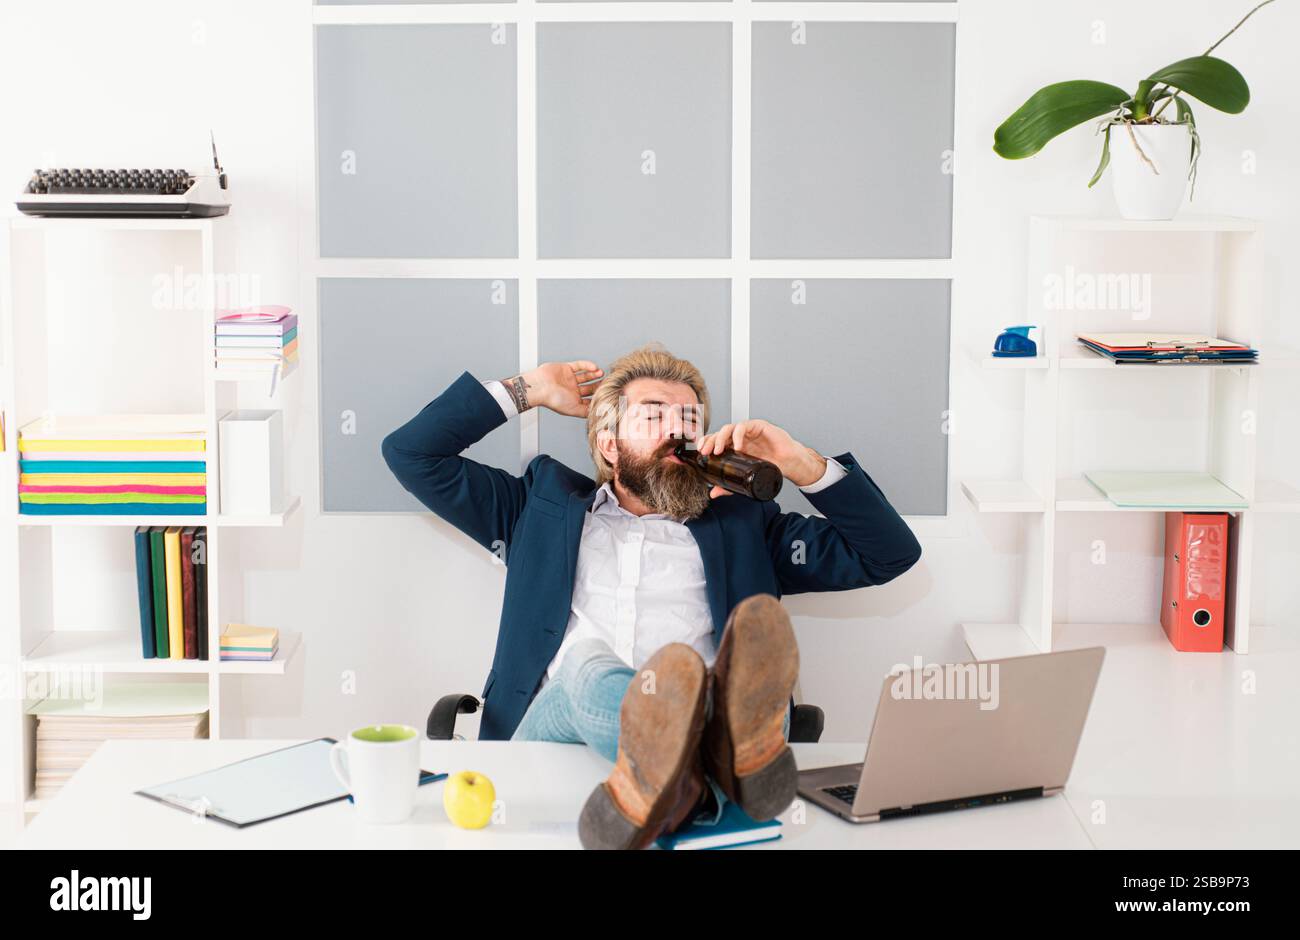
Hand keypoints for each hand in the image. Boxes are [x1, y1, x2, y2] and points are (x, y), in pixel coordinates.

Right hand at [500, 361, 603, 417]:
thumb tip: (598, 414)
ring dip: (594, 374)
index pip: (589, 398)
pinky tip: (595, 368)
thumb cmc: (553, 400)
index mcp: (573, 400)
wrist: (540, 387)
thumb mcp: (574, 409)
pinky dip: (588, 366)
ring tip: (602, 373)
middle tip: (608, 382)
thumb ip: (586, 411)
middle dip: (599, 385)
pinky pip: (579, 366)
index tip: (609, 394)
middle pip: (589, 387)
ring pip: (586, 376)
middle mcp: (572, 390)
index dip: (599, 396)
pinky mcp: (566, 368)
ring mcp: (569, 379)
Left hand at [695, 419, 826, 487]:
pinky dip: (738, 435)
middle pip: (719, 433)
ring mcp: (749, 431)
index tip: (700, 453)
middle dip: (710, 441)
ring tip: (718, 450)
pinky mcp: (759, 426)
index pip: (715, 441)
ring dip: (721, 437)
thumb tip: (713, 493)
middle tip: (705, 451)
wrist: (790, 464)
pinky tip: (737, 445)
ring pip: (729, 428)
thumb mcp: (746, 479)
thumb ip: (730, 486)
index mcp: (734, 446)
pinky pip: (744, 426)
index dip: (706, 444)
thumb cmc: (770, 466)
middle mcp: (740, 437)